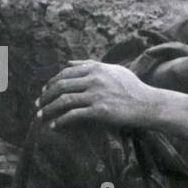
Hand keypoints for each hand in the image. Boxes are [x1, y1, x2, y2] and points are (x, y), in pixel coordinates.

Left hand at [36, 61, 163, 129]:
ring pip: (63, 100)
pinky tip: (54, 126)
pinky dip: (61, 120)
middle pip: (60, 86)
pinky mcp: (100, 111)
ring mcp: (96, 95)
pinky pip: (73, 115)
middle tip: (37, 104)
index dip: (51, 82)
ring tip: (41, 116)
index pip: (65, 73)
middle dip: (45, 96)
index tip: (44, 90)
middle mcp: (94, 79)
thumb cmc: (132, 87)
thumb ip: (90, 64)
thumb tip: (68, 62)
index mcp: (95, 68)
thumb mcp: (112, 69)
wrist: (149, 105)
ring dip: (49, 109)